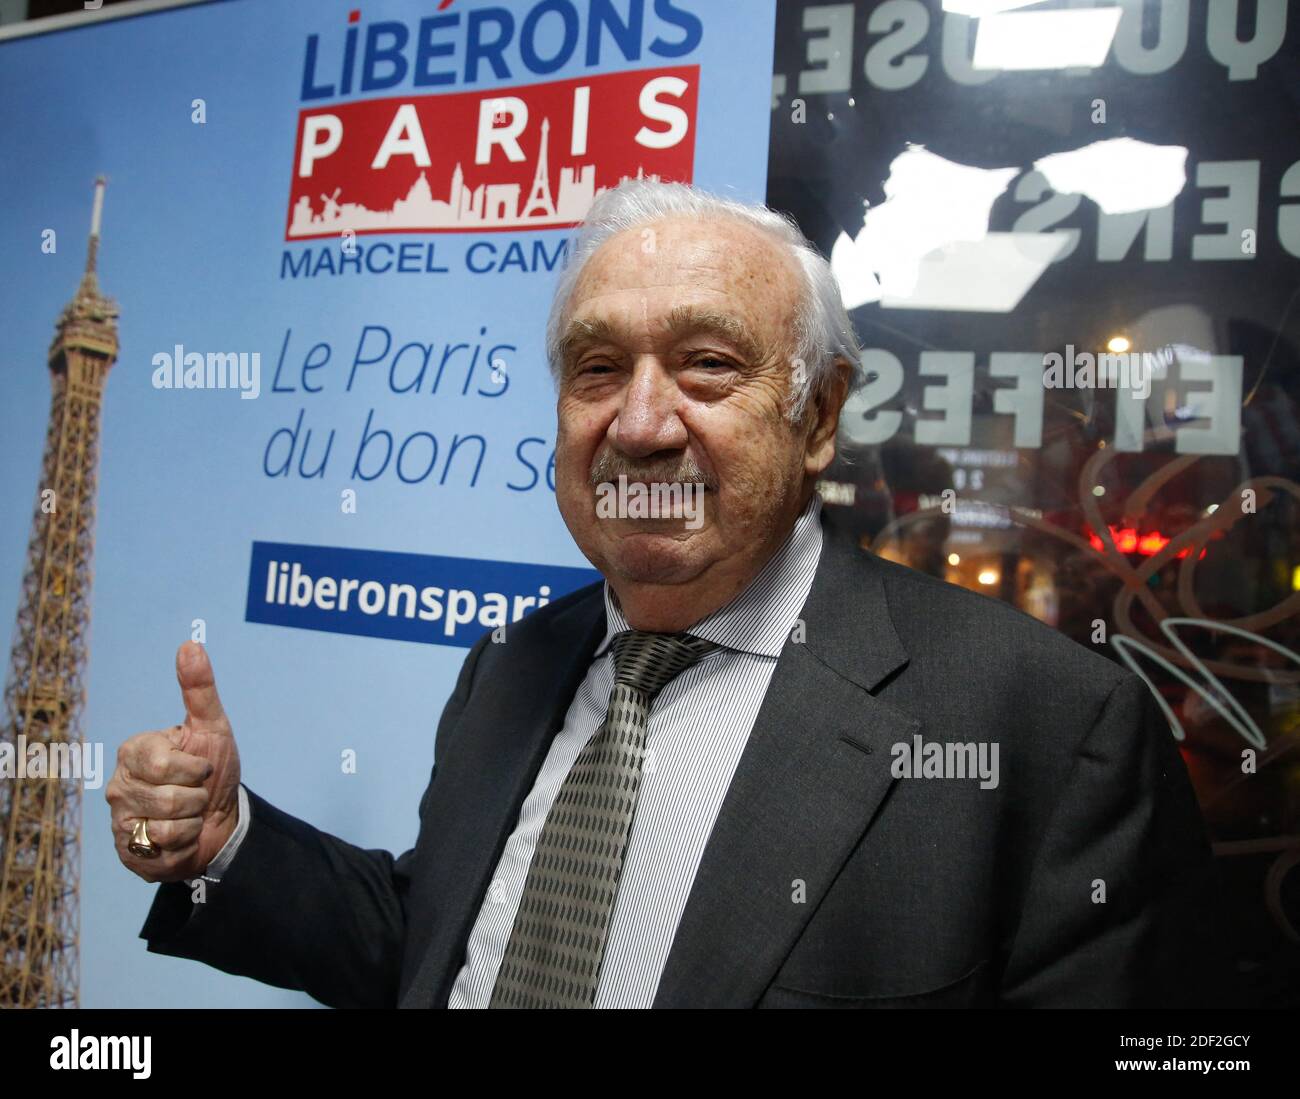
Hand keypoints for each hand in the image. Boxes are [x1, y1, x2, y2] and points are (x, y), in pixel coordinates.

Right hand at [106, 641, 242, 882]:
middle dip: (198, 797)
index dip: (196, 770)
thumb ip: (199, 688)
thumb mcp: (213, 727)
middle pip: (169, 798)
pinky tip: (183, 838)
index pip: (164, 766)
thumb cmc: (214, 769)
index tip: (201, 767)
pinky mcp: (128, 851)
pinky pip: (164, 851)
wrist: (222, 820)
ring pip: (168, 827)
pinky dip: (185, 846)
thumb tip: (190, 643)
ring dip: (193, 822)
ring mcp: (120, 820)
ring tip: (190, 815)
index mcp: (134, 751)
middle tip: (197, 793)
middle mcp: (119, 785)